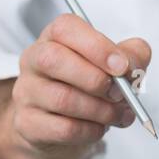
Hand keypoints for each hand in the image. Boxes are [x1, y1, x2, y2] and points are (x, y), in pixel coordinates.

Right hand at [4, 14, 150, 158]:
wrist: (60, 125)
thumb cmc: (89, 85)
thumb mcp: (114, 64)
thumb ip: (131, 56)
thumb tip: (131, 67)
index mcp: (55, 37)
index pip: (65, 28)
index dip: (97, 46)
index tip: (122, 66)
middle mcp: (34, 60)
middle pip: (54, 59)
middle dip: (96, 79)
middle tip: (120, 93)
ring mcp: (27, 92)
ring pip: (63, 98)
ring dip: (100, 110)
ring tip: (116, 113)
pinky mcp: (28, 123)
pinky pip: (63, 128)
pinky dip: (90, 130)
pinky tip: (100, 127)